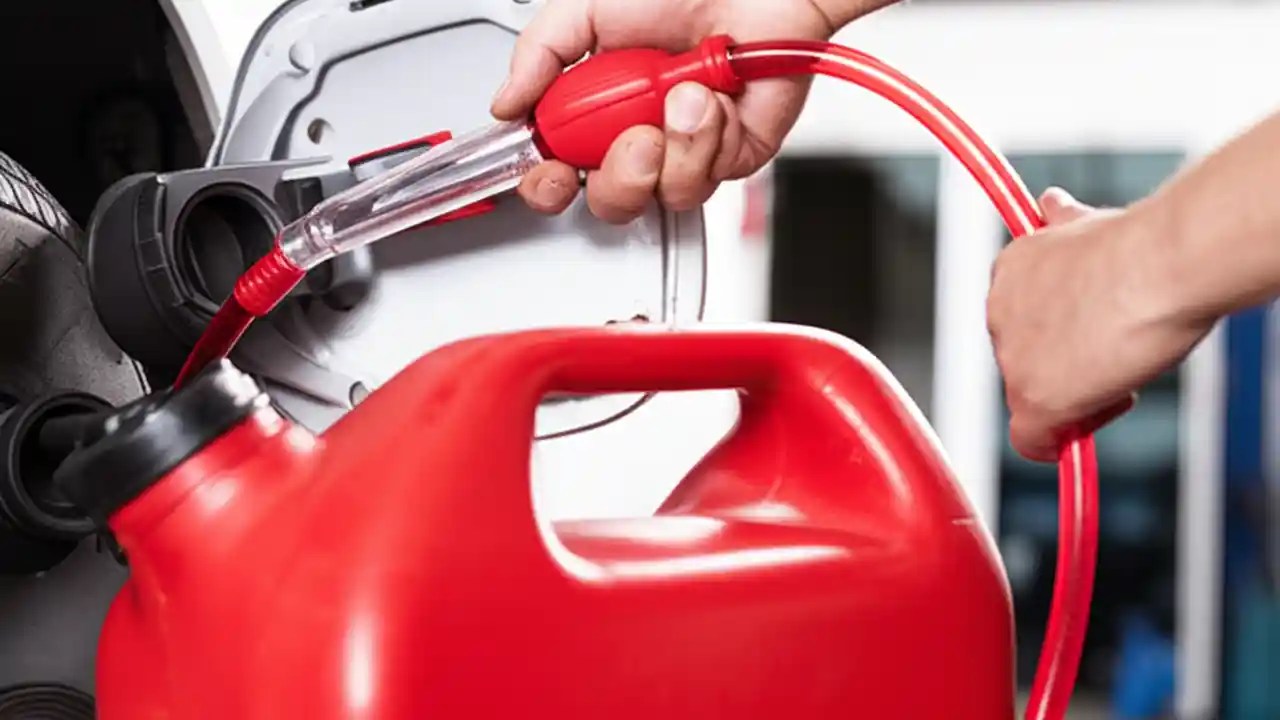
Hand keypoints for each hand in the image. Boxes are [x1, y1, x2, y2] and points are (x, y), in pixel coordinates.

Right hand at [491, 0, 840, 222]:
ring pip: (665, 196)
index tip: (553, 173)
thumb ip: (539, 54)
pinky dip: (711, 134)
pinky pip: (710, 176)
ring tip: (686, 95)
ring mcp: (687, 150)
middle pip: (611, 201)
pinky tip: (716, 99)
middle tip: (636, 136)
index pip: (560, 171)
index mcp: (600, 108)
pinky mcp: (732, 156)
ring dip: (675, 145)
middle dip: (622, 176)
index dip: (550, 185)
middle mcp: (641, 136)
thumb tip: (506, 105)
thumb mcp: (589, 8)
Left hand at [987, 188, 1212, 461]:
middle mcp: (999, 312)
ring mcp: (1013, 360)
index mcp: (1011, 268)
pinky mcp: (1033, 399)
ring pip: (1033, 396)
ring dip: (1073, 394)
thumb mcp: (1088, 228)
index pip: (1022, 315)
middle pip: (1025, 358)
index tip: (1094, 323)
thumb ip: (1063, 231)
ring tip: (1121, 368)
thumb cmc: (1138, 244)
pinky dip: (1052, 444)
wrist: (1157, 264)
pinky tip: (1074, 438)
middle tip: (1114, 351)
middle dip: (1065, 361)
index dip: (1060, 326)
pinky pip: (1030, 439)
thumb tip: (1050, 205)